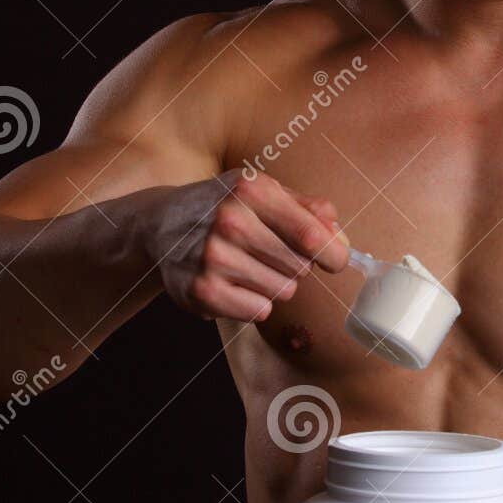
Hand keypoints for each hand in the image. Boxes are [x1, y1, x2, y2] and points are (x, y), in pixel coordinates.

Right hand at [144, 170, 348, 321]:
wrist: (160, 224)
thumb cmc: (224, 207)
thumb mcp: (263, 192)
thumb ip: (309, 211)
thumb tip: (342, 242)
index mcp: (251, 191)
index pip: (312, 236)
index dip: (334, 254)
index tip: (335, 260)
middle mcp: (230, 221)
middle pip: (301, 268)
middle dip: (295, 265)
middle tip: (268, 253)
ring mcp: (213, 258)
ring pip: (283, 291)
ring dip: (273, 284)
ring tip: (246, 265)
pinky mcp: (202, 291)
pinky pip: (259, 311)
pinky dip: (254, 303)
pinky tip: (233, 283)